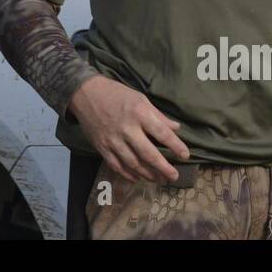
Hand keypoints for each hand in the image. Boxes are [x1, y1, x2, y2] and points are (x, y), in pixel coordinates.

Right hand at [67, 75, 189, 184]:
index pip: (162, 133)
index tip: (185, 155)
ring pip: (133, 163)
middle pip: (148, 153)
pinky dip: (128, 174)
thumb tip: (176, 128)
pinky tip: (137, 178)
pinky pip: (116, 165)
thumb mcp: (140, 98)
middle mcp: (127, 128)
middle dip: (163, 167)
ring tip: (158, 179)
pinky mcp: (101, 147)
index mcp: (138, 113)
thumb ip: (158, 115)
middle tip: (174, 176)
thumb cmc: (116, 93)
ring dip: (148, 174)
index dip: (175, 146)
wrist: (85, 93)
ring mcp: (113, 140)